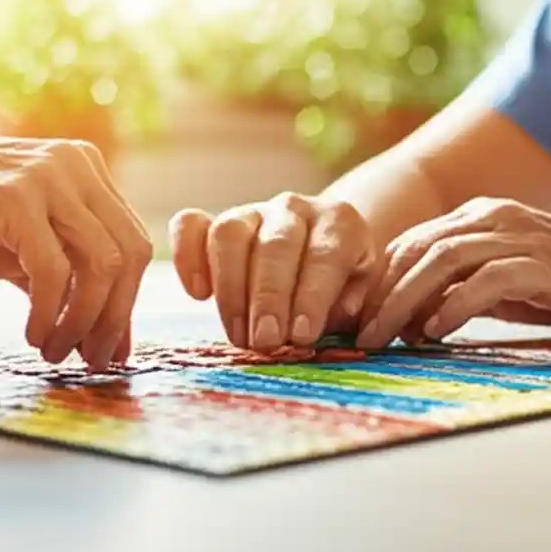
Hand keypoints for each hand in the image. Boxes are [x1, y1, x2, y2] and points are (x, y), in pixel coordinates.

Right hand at [0, 132, 151, 369]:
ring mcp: (50, 179)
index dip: (128, 300)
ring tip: (58, 351)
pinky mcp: (17, 200)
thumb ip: (70, 282)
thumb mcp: (28, 244)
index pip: (132, 242)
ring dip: (85, 320)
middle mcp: (78, 167)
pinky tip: (34, 334)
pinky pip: (54, 270)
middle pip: (130, 253)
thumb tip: (106, 341)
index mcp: (89, 170)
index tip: (114, 346)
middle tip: (96, 358)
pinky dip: (50, 311)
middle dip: (116, 315)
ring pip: (102, 263)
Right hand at [169, 193, 375, 351]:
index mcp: (340, 223)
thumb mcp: (362, 294)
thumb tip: (341, 314)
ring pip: (230, 233)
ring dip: (231, 289)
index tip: (302, 335)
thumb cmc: (344, 285)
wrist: (323, 254)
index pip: (326, 254)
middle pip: (275, 245)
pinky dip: (187, 256)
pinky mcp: (216, 221)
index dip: (312, 296)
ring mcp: (253, 211)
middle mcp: (295, 209)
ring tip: (239, 336)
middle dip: (268, 298)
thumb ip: (356, 304)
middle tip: (266, 342)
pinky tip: (198, 294)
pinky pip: (190, 225)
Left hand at [357, 197, 550, 348]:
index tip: (360, 321)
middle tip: (361, 336)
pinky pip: (487, 279)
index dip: (379, 282)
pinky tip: (435, 331)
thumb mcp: (506, 283)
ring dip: (406, 301)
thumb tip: (411, 318)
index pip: (411, 243)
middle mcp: (494, 217)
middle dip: (382, 294)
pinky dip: (455, 304)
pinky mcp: (545, 264)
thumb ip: (461, 289)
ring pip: (443, 260)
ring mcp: (519, 236)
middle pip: (418, 250)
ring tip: (386, 337)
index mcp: (480, 215)